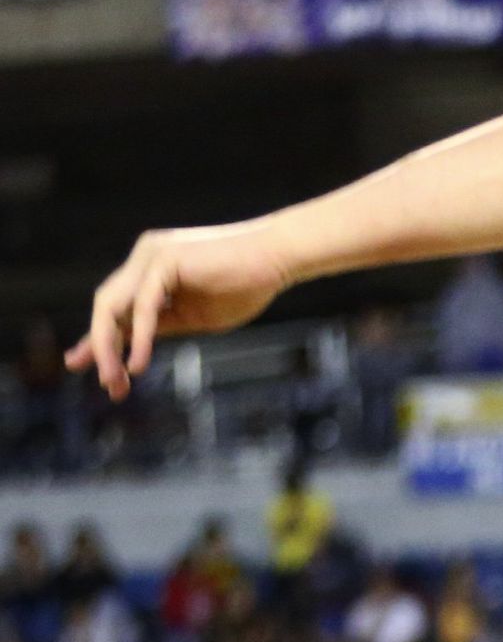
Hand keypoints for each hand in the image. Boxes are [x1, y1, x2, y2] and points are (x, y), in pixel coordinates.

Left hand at [66, 221, 295, 399]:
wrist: (277, 258)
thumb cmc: (247, 285)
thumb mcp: (198, 316)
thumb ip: (167, 324)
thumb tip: (136, 344)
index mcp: (151, 270)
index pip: (116, 308)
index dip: (101, 339)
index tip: (86, 366)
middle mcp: (143, 258)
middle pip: (107, 308)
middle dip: (100, 347)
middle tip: (106, 384)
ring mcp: (150, 256)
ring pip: (114, 306)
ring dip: (110, 346)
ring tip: (115, 380)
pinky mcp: (164, 259)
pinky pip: (143, 305)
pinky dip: (138, 336)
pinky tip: (137, 363)